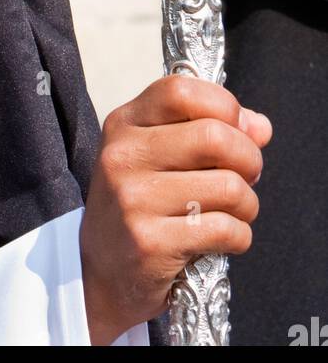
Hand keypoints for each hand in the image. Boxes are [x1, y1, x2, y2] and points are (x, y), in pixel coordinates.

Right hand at [79, 76, 271, 345]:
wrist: (101, 271)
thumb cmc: (141, 205)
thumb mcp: (159, 156)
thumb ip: (208, 129)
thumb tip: (260, 127)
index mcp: (124, 124)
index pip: (181, 90)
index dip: (223, 106)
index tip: (234, 129)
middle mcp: (122, 156)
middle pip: (214, 136)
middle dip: (249, 158)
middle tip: (247, 175)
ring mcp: (132, 200)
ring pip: (228, 186)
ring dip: (247, 204)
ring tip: (234, 211)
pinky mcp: (149, 242)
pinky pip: (225, 229)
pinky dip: (240, 236)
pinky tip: (223, 238)